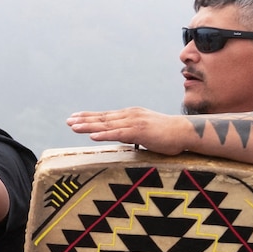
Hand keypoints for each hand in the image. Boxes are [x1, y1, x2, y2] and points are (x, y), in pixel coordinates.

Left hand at [64, 106, 186, 151]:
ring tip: (73, 127)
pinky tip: (92, 136)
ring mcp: (134, 122)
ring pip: (107, 124)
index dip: (89, 116)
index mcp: (131, 115)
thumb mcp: (144, 131)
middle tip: (68, 121)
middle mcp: (130, 115)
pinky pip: (119, 134)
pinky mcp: (140, 131)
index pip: (106, 116)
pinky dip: (105, 134)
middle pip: (103, 118)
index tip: (74, 118)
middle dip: (84, 120)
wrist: (184, 132)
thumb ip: (130, 132)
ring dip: (89, 125)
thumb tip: (118, 136)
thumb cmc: (167, 135)